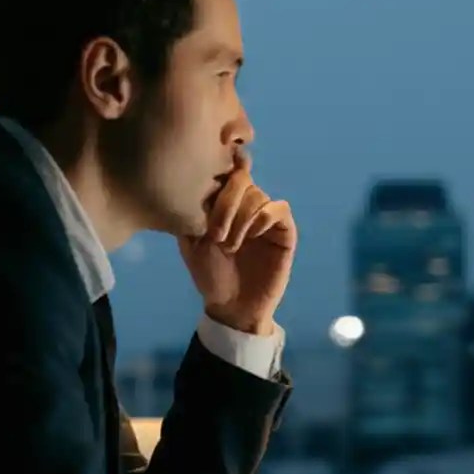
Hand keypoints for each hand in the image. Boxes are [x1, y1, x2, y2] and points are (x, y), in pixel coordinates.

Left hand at [179, 149, 296, 334]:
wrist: (231, 306)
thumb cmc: (209, 275)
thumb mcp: (189, 241)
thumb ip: (191, 210)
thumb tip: (191, 176)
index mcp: (224, 203)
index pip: (227, 171)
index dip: (222, 168)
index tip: (209, 184)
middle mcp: (246, 206)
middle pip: (241, 180)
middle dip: (226, 204)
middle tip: (216, 234)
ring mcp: (266, 218)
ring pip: (258, 195)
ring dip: (241, 218)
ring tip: (230, 245)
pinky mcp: (284, 232)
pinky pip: (279, 209)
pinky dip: (263, 218)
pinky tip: (252, 236)